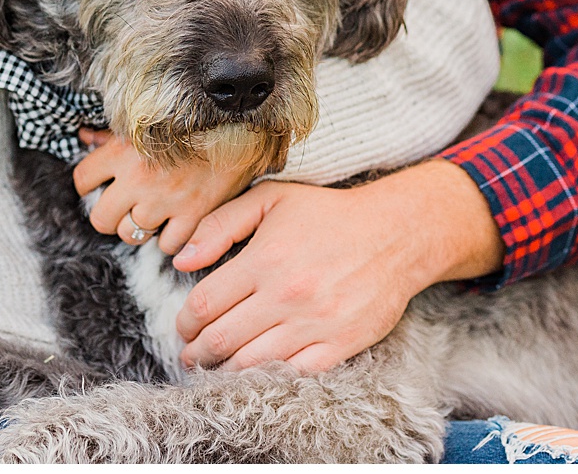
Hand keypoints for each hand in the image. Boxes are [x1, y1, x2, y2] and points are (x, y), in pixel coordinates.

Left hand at [72, 128, 255, 254]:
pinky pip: (166, 246)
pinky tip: (174, 221)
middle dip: (109, 214)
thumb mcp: (145, 121)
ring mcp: (166, 202)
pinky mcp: (193, 216)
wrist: (237, 123)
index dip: (89, 183)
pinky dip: (169, 238)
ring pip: (131, 235)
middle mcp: (139, 180)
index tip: (100, 182)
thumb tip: (84, 136)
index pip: (83, 179)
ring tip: (150, 212)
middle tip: (122, 206)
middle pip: (101, 218)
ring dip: (137, 226)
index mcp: (123, 151)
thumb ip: (111, 134)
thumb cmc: (188, 120)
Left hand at [169, 159, 503, 373]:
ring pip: (251, 364)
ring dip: (224, 370)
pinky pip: (292, 374)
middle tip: (191, 354)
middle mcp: (287, 295)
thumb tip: (181, 259)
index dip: (185, 322)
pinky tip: (255, 371)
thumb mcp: (270, 199)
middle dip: (197, 352)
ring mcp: (315, 324)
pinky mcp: (340, 344)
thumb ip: (220, 225)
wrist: (397, 234)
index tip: (183, 326)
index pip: (204, 304)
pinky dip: (268, 377)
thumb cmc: (329, 214)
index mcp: (266, 258)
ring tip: (214, 366)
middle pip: (221, 340)